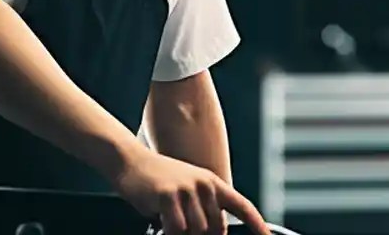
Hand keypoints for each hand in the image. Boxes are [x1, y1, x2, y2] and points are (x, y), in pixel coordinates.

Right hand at [113, 148, 269, 234]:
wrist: (130, 162)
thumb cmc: (158, 181)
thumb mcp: (188, 188)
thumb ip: (204, 207)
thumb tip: (214, 231)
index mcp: (213, 183)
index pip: (242, 206)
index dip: (258, 224)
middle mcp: (205, 185)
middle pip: (215, 229)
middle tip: (179, 226)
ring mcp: (188, 189)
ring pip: (195, 232)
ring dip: (179, 232)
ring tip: (166, 219)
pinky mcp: (170, 196)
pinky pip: (176, 229)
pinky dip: (167, 231)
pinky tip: (158, 218)